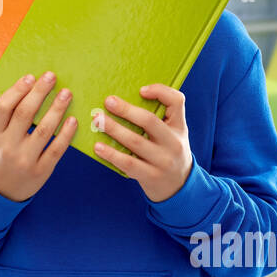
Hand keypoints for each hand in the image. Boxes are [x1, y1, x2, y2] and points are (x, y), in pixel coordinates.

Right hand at [0, 71, 77, 201]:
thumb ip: (5, 119)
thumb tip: (28, 90)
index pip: (4, 107)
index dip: (18, 89)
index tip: (31, 77)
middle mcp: (8, 147)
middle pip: (25, 113)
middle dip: (39, 92)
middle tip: (51, 77)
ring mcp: (25, 160)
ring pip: (44, 129)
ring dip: (57, 108)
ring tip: (66, 94)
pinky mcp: (41, 171)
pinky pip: (57, 148)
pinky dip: (66, 133)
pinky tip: (73, 120)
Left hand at [91, 84, 192, 202]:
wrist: (179, 186)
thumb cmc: (169, 152)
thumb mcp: (173, 133)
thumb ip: (160, 118)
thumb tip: (124, 101)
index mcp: (179, 127)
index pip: (177, 101)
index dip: (160, 91)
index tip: (141, 90)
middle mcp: (174, 143)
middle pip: (149, 121)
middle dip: (126, 110)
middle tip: (108, 101)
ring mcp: (163, 161)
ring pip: (135, 142)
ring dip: (114, 129)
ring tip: (97, 121)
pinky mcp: (151, 176)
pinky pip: (128, 163)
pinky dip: (111, 154)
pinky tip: (98, 147)